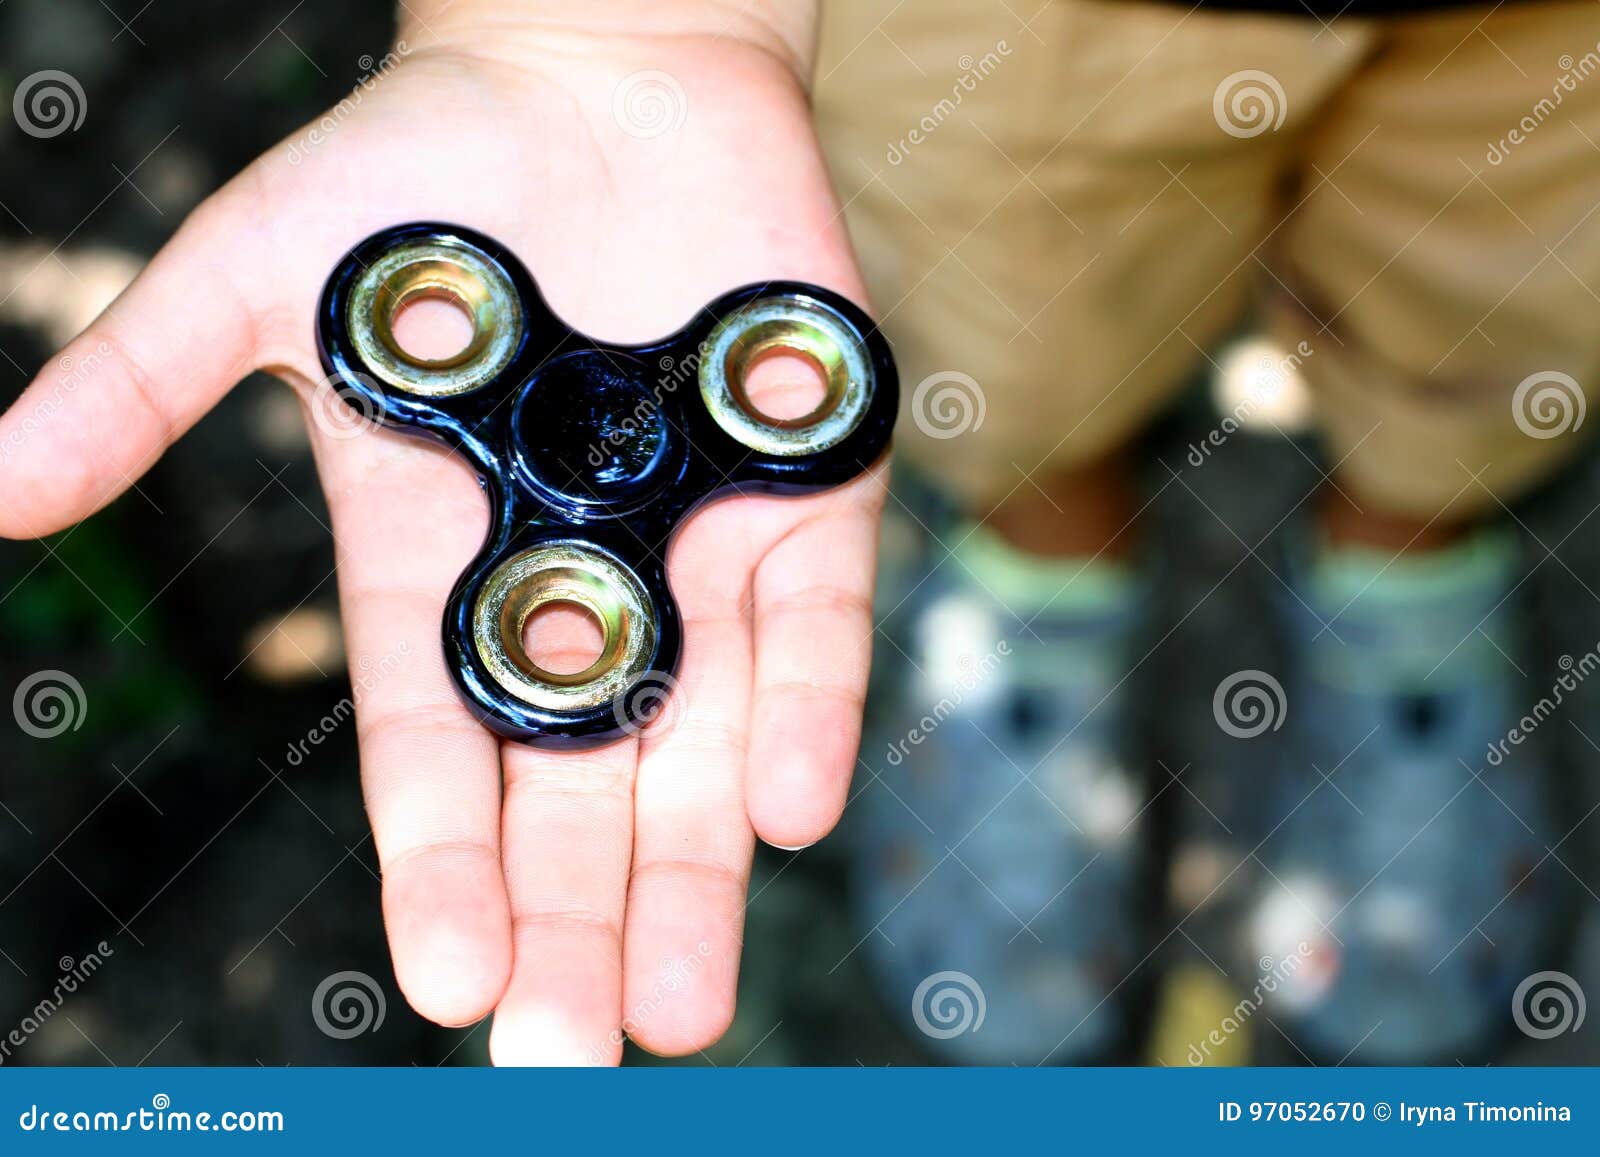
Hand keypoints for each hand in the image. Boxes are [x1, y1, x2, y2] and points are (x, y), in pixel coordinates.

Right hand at [0, 7, 885, 1063]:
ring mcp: (700, 536)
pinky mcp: (809, 481)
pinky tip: (786, 816)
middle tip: (567, 1053)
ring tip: (674, 1011)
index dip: (441, 862)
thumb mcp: (255, 275)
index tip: (452, 982)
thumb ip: (143, 390)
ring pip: (700, 735)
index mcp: (442, 557)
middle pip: (572, 776)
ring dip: (692, 871)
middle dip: (571, 912)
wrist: (597, 67)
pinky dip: (805, 707)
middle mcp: (577, 575)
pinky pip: (814, 619)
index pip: (436, 743)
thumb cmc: (419, 162)